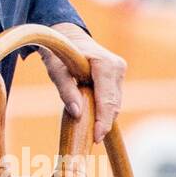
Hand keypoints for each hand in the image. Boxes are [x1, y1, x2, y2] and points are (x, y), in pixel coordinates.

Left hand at [43, 23, 126, 143]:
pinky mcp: (118, 75)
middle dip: (104, 122)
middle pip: (113, 103)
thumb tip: (77, 113)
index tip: (97, 138)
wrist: (67, 36)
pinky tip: (95, 120)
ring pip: (115, 102)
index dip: (103, 120)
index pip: (107, 99)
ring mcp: (120, 71)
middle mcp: (117, 67)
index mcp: (105, 64)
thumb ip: (66, 90)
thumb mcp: (56, 70)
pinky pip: (112, 98)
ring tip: (92, 132)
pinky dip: (104, 109)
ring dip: (104, 117)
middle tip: (93, 140)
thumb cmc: (59, 51)